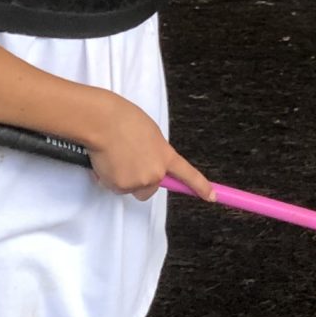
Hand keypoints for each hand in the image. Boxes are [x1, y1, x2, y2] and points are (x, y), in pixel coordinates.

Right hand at [85, 93, 210, 201]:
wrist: (104, 122)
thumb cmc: (123, 120)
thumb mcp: (150, 135)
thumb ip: (154, 152)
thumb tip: (145, 162)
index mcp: (166, 156)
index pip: (188, 174)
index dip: (200, 186)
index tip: (212, 196)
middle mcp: (156, 172)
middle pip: (148, 189)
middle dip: (137, 181)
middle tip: (125, 161)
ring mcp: (139, 181)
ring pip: (128, 188)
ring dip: (120, 178)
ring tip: (113, 156)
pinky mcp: (121, 186)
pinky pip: (112, 187)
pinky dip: (107, 178)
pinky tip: (105, 161)